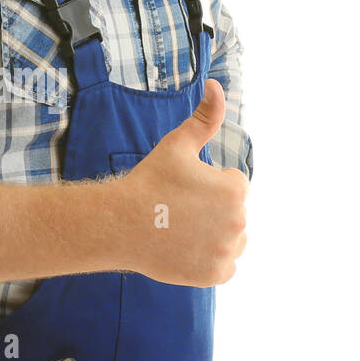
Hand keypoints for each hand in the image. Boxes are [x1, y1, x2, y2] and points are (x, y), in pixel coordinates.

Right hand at [119, 79, 247, 286]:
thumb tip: (216, 85)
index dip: (207, 184)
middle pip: (233, 213)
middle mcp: (239, 221)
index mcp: (235, 189)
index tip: (183, 189)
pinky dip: (208, 260)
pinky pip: (223, 266)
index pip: (233, 185)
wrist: (120, 224)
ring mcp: (228, 251)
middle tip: (178, 211)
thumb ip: (205, 116)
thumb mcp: (178, 144)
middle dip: (211, 211)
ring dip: (213, 235)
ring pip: (230, 240)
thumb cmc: (149, 181)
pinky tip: (184, 249)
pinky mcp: (216, 275)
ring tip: (181, 230)